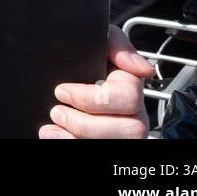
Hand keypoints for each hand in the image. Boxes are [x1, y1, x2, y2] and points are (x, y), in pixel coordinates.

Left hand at [40, 24, 153, 138]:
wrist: (69, 76)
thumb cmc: (88, 60)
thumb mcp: (100, 43)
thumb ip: (117, 44)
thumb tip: (142, 68)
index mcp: (131, 89)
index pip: (129, 97)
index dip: (93, 98)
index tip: (62, 91)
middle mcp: (133, 116)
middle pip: (129, 130)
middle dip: (86, 124)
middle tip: (57, 112)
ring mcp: (122, 134)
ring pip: (115, 144)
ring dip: (78, 138)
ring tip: (54, 124)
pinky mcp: (107, 143)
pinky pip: (101, 152)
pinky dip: (69, 144)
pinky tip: (54, 135)